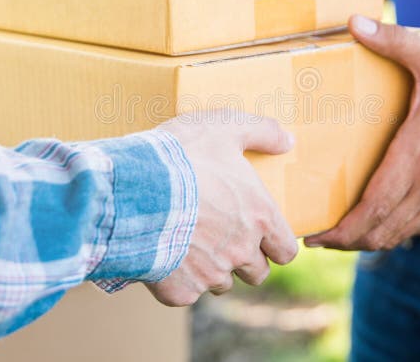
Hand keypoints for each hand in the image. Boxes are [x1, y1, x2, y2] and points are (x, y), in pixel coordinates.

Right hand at [146, 110, 298, 305]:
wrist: (131, 191)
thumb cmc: (181, 157)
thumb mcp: (224, 127)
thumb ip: (261, 131)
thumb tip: (288, 141)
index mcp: (259, 218)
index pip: (286, 250)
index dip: (275, 244)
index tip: (262, 235)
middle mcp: (241, 251)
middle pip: (257, 273)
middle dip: (245, 259)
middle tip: (223, 237)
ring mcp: (210, 274)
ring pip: (220, 284)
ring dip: (211, 269)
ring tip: (189, 243)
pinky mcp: (180, 291)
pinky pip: (185, 292)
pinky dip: (177, 279)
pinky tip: (163, 254)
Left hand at [305, 16, 419, 250]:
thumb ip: (393, 41)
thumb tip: (353, 20)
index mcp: (419, 154)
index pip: (375, 206)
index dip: (343, 227)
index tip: (315, 234)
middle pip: (382, 231)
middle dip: (345, 241)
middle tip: (316, 238)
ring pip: (400, 235)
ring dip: (368, 240)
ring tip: (340, 235)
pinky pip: (418, 228)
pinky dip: (392, 232)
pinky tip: (377, 223)